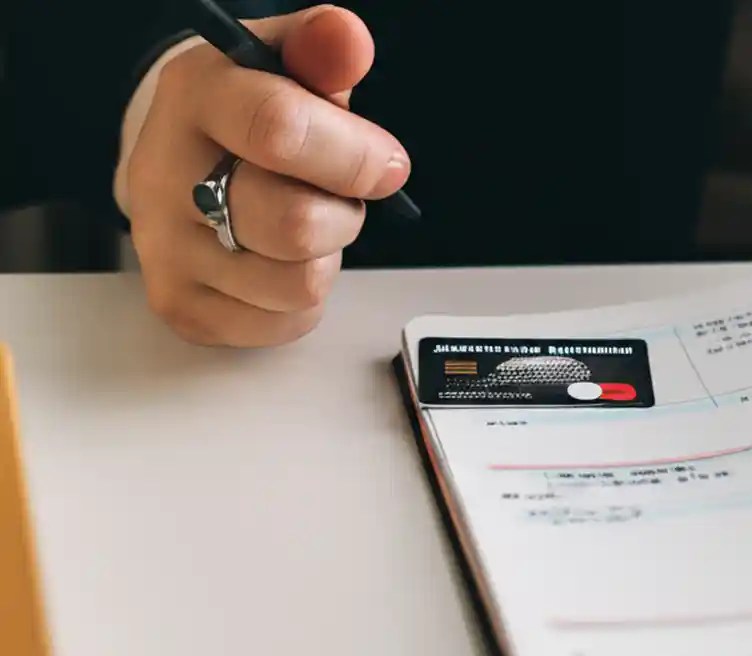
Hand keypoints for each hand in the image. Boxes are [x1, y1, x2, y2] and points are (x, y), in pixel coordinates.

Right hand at [119, 5, 409, 346]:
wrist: (176, 160)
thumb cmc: (246, 114)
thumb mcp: (285, 65)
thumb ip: (323, 50)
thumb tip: (347, 40)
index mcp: (197, 98)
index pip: (279, 129)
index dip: (353, 155)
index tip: (386, 165)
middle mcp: (167, 176)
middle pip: (295, 225)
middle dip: (343, 213)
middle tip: (336, 195)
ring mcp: (167, 249)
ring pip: (299, 285)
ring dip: (326, 257)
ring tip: (302, 222)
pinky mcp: (183, 307)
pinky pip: (286, 323)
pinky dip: (303, 299)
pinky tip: (279, 260)